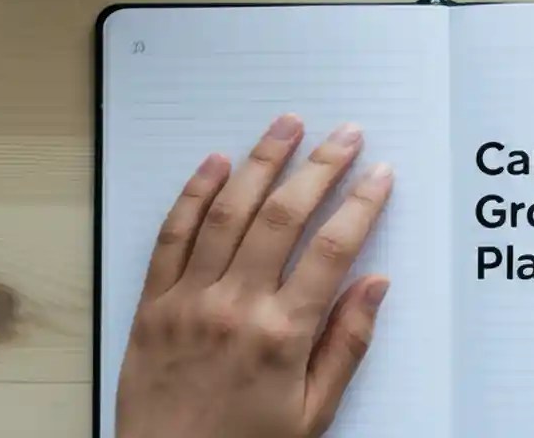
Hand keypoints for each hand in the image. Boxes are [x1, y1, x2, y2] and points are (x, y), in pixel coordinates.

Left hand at [116, 114, 394, 437]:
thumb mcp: (312, 414)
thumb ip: (346, 346)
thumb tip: (375, 285)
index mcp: (282, 335)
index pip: (332, 249)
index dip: (361, 204)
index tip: (380, 173)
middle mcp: (236, 306)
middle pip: (284, 217)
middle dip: (321, 167)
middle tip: (346, 134)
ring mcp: (189, 300)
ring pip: (230, 212)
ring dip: (262, 162)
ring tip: (288, 124)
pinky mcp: (152, 304)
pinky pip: (172, 236)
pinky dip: (194, 194)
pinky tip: (217, 162)